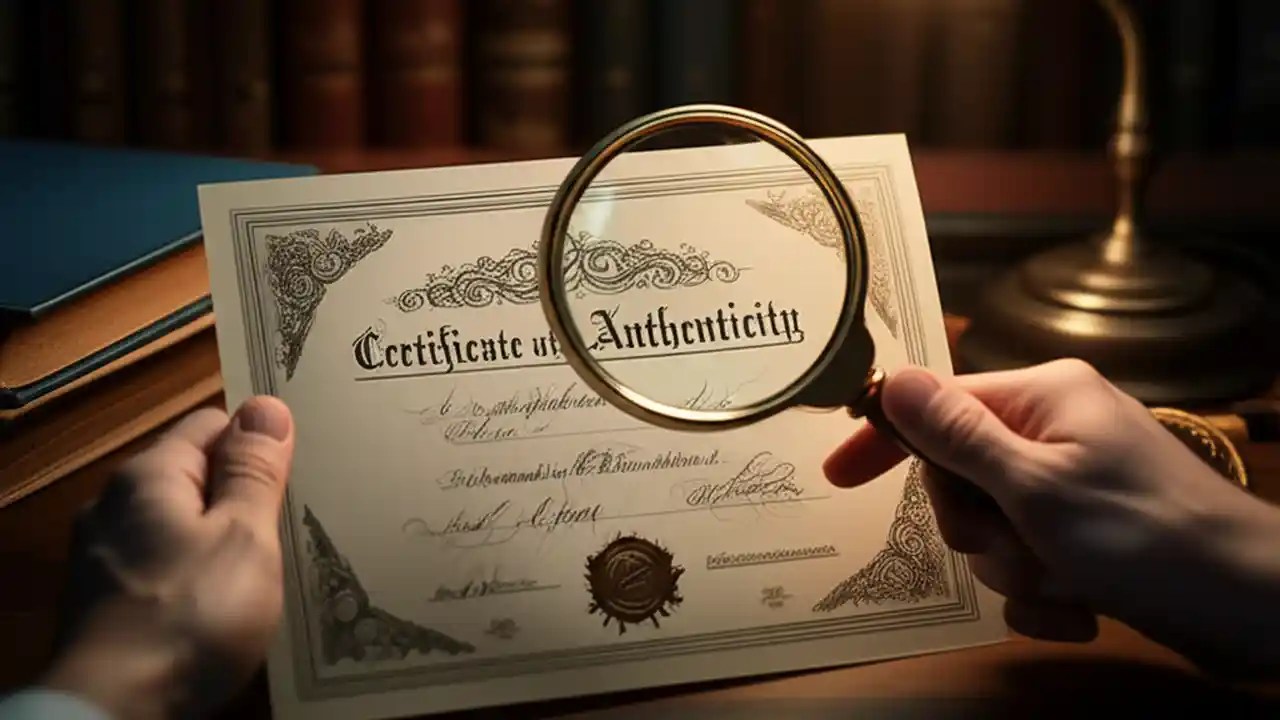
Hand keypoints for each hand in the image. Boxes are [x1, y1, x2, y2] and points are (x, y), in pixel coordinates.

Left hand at [43, 397, 294, 719]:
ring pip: (176, 528)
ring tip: (265, 573)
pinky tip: (221, 610)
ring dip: (218, 544)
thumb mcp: (244, 536)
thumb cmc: (191, 615)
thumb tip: (266, 406)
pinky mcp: (102, 604)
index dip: (258, 445)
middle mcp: (112, 506)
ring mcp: (101, 558)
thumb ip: (254, 471)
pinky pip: (160, 570)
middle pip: (192, 478)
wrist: (115, 711)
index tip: (298, 476)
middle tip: (292, 526)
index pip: (212, 425)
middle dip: (241, 498)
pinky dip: (192, 581)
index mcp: (147, 476)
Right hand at [825, 359, 1279, 678]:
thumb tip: (892, 378)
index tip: (838, 476)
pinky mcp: (1087, 536)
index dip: (887, 440)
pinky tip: (1082, 610)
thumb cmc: (1144, 533)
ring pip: (990, 529)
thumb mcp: (1035, 485)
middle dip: (979, 528)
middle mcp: (1053, 432)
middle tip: (1017, 545)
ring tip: (1067, 581)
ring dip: (1017, 570)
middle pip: (959, 477)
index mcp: (1042, 398)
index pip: (937, 405)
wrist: (1249, 604)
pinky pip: (1026, 564)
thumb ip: (956, 434)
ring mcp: (1071, 486)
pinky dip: (1045, 596)